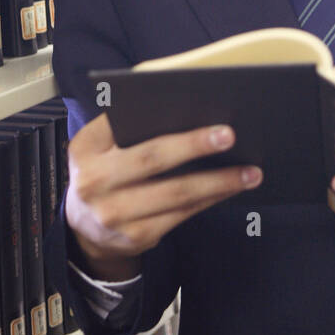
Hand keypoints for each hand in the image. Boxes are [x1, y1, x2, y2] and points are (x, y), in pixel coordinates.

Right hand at [65, 113, 261, 280]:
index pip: (123, 124)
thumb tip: (180, 97)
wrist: (84, 227)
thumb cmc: (103, 171)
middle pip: (153, 158)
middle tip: (229, 136)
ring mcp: (115, 214)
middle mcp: (94, 182)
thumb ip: (125, 123)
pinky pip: (183, 214)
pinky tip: (232, 188)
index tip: (196, 104)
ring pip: (176, 193)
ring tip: (250, 171)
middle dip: (194, 145)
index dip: (156, 114)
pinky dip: (211, 199)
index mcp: (86, 148)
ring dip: (218, 181)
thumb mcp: (98, 144)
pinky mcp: (137, 236)